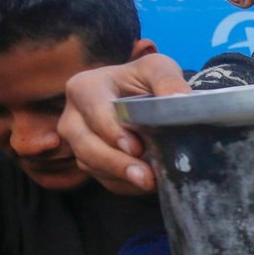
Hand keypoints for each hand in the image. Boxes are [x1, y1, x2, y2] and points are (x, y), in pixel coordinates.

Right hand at [61, 54, 190, 193]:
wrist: (144, 97)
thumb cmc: (146, 80)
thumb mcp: (158, 70)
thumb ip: (167, 80)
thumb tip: (179, 99)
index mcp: (85, 87)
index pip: (93, 110)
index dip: (113, 131)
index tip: (136, 147)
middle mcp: (74, 116)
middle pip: (85, 143)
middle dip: (114, 162)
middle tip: (145, 176)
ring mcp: (78, 141)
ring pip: (90, 164)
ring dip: (120, 177)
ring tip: (150, 182)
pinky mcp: (89, 161)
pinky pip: (101, 178)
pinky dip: (124, 184)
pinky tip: (145, 184)